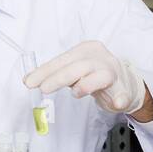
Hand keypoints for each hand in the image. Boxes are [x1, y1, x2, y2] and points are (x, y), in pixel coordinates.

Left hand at [24, 41, 149, 115]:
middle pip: (78, 66)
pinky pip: (122, 94)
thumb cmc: (94, 74)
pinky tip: (116, 102)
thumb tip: (29, 79)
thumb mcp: (73, 69)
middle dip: (58, 78)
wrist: (124, 83)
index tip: (30, 81)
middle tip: (43, 89)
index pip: (62, 59)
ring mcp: (114, 73)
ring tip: (76, 93)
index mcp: (86, 49)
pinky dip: (119, 99)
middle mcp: (100, 58)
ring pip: (100, 77)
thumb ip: (54, 73)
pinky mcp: (124, 90)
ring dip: (85, 86)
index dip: (45, 71)